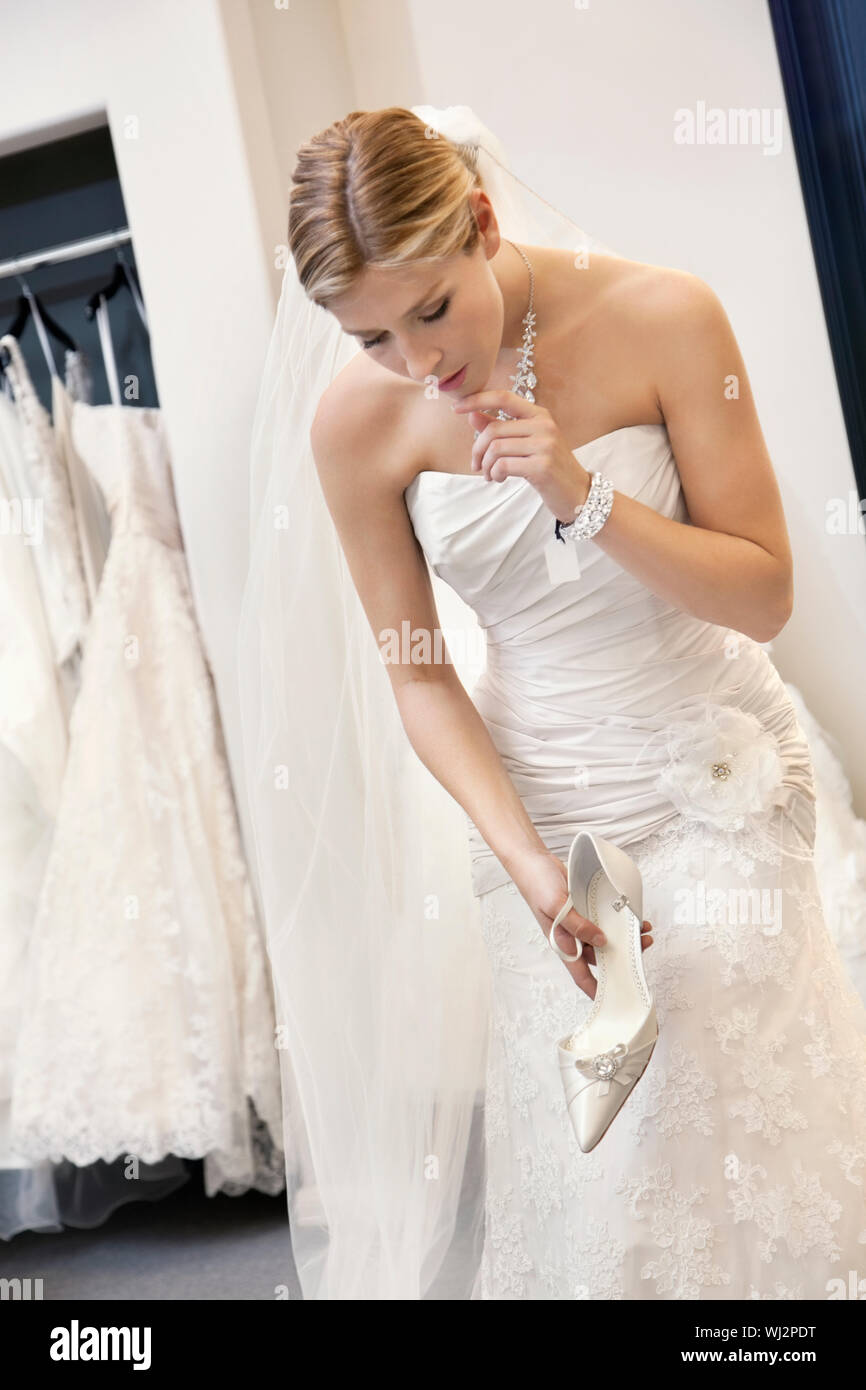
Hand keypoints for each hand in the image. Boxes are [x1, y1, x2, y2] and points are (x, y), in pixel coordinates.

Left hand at [452, 388, 590, 524]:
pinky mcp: (542, 466)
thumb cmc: (549, 468)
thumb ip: (501, 428)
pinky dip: (494, 474)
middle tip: (476, 466)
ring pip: (495, 448)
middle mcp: (544, 425)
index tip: (456, 408)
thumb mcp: (526, 444)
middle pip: (493, 430)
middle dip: (477, 450)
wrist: (578, 494)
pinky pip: (502, 465)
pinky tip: (499, 479)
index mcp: (540, 415)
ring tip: (490, 475)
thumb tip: (471, 415)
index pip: (503, 398)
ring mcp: (545, 445)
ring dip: (486, 466)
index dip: (477, 400)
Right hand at [508, 847, 653, 1000]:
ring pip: (607, 937)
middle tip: (643, 947)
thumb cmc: (536, 885)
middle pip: (601, 955)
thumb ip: (578, 925)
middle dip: (623, 956)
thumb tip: (602, 940)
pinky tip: (631, 916)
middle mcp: (573, 936)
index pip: (581, 974)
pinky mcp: (586, 907)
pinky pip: (606, 918)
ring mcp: (580, 922)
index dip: (596, 990)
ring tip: (643, 930)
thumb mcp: (556, 906)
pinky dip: (619, 919)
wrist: (534, 860)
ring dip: (625, 936)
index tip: (613, 999)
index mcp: (562, 943)